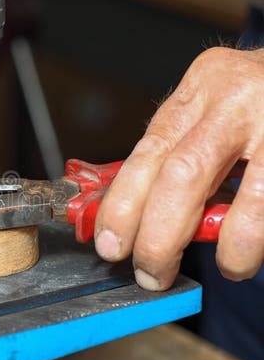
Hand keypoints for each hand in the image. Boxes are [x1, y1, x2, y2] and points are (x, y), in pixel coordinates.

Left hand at [94, 46, 263, 288]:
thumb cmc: (260, 100)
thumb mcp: (214, 109)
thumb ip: (179, 152)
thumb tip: (135, 218)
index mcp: (202, 88)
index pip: (150, 151)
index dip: (124, 205)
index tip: (111, 243)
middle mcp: (238, 100)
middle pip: (184, 172)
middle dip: (160, 235)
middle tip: (152, 271)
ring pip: (248, 195)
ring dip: (232, 243)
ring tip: (230, 266)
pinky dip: (260, 233)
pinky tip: (254, 246)